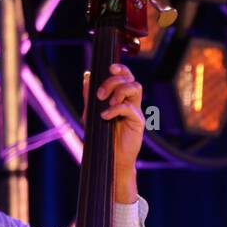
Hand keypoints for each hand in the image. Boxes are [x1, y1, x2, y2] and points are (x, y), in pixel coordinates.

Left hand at [84, 63, 143, 202]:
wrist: (108, 158)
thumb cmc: (101, 136)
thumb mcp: (90, 113)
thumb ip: (89, 96)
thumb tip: (88, 75)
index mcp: (120, 97)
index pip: (125, 76)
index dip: (120, 68)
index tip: (109, 69)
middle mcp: (130, 101)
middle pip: (129, 78)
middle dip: (113, 81)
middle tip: (100, 94)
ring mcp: (135, 111)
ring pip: (135, 87)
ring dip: (119, 90)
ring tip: (107, 102)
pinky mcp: (138, 122)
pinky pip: (130, 108)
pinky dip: (116, 109)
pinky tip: (105, 116)